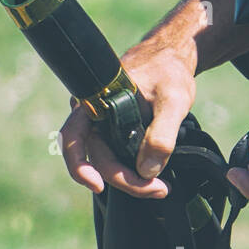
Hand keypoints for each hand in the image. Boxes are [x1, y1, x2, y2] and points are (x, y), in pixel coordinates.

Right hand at [58, 34, 197, 199]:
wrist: (172, 59)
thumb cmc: (169, 72)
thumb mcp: (174, 101)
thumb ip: (161, 134)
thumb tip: (147, 171)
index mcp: (95, 102)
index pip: (74, 139)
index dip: (80, 166)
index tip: (97, 185)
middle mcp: (93, 115)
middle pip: (99, 159)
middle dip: (126, 180)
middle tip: (159, 189)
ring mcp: (103, 125)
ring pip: (109, 161)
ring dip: (131, 179)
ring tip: (159, 186)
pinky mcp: (115, 131)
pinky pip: (117, 156)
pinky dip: (133, 170)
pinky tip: (152, 175)